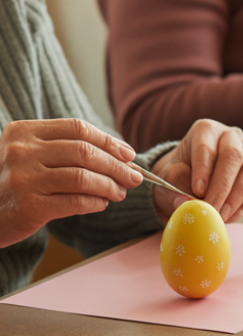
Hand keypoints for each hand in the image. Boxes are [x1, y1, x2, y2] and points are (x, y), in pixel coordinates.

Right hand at [0, 119, 142, 247]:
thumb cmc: (15, 182)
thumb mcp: (30, 155)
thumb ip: (67, 149)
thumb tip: (122, 155)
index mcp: (23, 132)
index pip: (77, 128)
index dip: (109, 141)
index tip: (128, 155)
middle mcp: (21, 151)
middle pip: (85, 152)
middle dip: (117, 166)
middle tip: (134, 177)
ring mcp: (24, 178)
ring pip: (83, 177)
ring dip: (110, 186)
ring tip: (119, 192)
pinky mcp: (29, 206)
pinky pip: (76, 201)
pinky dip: (96, 202)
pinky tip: (102, 204)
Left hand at [150, 120, 242, 222]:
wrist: (194, 178)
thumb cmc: (181, 175)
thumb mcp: (170, 177)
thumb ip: (177, 185)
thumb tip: (187, 201)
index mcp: (206, 130)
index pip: (206, 147)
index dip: (203, 170)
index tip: (197, 191)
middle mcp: (231, 136)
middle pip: (233, 156)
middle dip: (223, 186)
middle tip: (212, 209)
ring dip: (238, 196)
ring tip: (222, 215)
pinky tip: (231, 216)